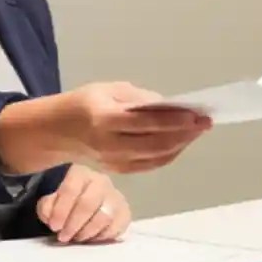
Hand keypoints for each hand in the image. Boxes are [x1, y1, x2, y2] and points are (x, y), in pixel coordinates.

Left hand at [37, 165, 131, 243]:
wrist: (84, 199)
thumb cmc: (65, 200)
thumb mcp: (50, 200)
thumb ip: (47, 206)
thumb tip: (50, 216)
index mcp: (80, 174)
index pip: (71, 188)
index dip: (61, 210)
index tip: (54, 227)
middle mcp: (101, 181)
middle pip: (88, 203)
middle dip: (74, 224)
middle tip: (64, 237)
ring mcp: (115, 196)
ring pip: (104, 216)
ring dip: (87, 232)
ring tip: (76, 238)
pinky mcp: (124, 213)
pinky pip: (116, 227)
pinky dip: (101, 237)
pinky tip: (90, 238)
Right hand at [61, 82, 210, 173]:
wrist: (57, 132)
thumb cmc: (84, 103)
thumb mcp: (108, 89)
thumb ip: (138, 99)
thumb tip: (169, 108)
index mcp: (104, 119)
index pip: (146, 123)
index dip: (174, 120)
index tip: (196, 115)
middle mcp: (110, 145)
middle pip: (155, 144)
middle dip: (184, 134)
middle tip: (205, 122)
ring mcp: (114, 162)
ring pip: (156, 158)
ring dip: (181, 145)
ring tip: (197, 131)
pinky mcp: (119, 171)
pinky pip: (150, 165)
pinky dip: (169, 154)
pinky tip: (181, 141)